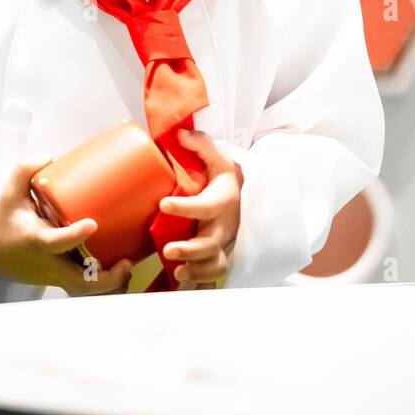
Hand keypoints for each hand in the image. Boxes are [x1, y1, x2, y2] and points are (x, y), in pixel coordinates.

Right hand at [0, 156, 131, 295]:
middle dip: (106, 280)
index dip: (75, 235)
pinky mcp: (58, 280)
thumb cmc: (2, 224)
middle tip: (126, 263)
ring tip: (127, 270)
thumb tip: (49, 157)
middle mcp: (47, 263)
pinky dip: (102, 284)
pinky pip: (83, 287)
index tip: (93, 224)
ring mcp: (54, 276)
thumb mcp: (8, 195)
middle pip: (78, 283)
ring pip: (84, 291)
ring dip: (109, 286)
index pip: (56, 242)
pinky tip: (119, 272)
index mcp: (36, 241)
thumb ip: (24, 172)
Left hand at [159, 128, 241, 289]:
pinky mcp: (222, 254)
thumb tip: (178, 135)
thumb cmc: (228, 178)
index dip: (185, 207)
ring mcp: (225, 243)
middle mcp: (226, 225)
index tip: (163, 204)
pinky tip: (181, 280)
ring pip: (215, 263)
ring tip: (176, 270)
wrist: (250, 196)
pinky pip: (215, 273)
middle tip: (168, 249)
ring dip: (196, 269)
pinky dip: (202, 280)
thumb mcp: (220, 158)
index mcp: (223, 200)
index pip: (204, 205)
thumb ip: (201, 145)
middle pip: (211, 243)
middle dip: (191, 250)